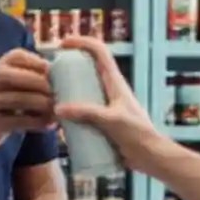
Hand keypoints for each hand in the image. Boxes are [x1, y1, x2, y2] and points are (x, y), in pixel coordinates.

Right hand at [0, 48, 55, 150]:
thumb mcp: (5, 81)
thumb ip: (26, 74)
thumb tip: (60, 73)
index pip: (18, 56)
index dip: (39, 62)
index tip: (55, 72)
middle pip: (21, 77)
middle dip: (44, 85)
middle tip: (62, 93)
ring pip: (22, 100)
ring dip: (44, 105)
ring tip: (58, 110)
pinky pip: (21, 121)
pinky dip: (39, 123)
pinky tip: (50, 125)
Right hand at [52, 36, 172, 172]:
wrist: (150, 157)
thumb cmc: (137, 134)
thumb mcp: (111, 120)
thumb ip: (87, 113)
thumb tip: (58, 109)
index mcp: (115, 82)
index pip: (100, 52)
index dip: (82, 42)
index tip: (62, 44)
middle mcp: (109, 90)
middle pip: (87, 70)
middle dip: (68, 69)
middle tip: (49, 76)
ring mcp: (105, 106)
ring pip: (82, 92)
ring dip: (67, 92)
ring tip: (49, 98)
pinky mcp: (102, 122)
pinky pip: (82, 112)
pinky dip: (70, 113)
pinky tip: (58, 121)